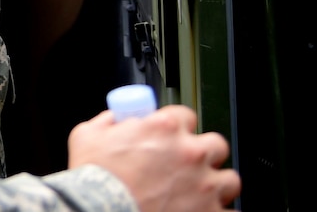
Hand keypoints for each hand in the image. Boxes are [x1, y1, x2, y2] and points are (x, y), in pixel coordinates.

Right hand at [68, 105, 237, 210]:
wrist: (101, 210)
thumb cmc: (95, 178)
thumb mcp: (87, 135)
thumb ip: (107, 122)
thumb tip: (114, 120)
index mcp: (164, 128)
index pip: (186, 115)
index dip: (177, 126)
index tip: (171, 136)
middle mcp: (190, 153)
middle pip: (216, 145)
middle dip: (203, 153)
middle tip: (188, 164)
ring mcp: (203, 185)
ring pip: (229, 179)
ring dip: (216, 184)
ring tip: (201, 192)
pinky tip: (202, 211)